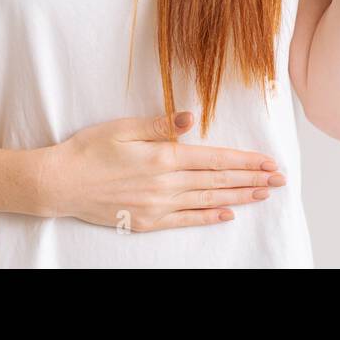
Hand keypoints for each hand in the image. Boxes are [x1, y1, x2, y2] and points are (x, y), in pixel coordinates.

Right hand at [28, 110, 285, 229]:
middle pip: (218, 181)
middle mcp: (166, 184)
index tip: (269, 162)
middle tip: (279, 180)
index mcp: (164, 157)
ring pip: (208, 201)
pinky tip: (228, 214)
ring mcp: (158, 206)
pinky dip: (209, 217)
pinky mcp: (147, 222)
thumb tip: (191, 117)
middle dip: (252, 179)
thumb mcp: (124, 127)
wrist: (59, 183)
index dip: (245, 161)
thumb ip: (161, 124)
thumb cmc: (89, 149)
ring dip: (239, 197)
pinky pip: (186, 219)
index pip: (216, 159)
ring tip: (263, 194)